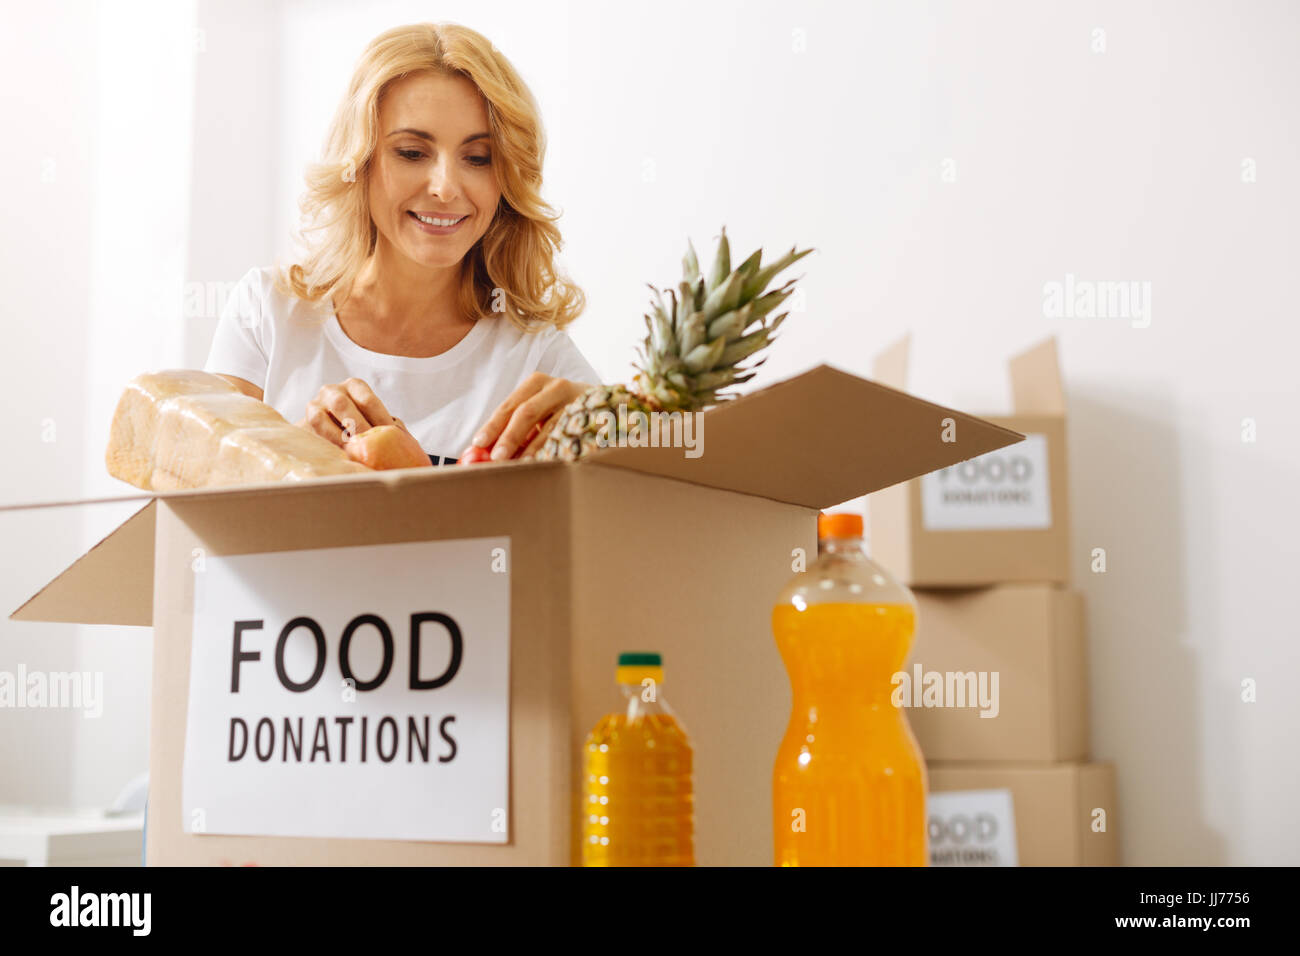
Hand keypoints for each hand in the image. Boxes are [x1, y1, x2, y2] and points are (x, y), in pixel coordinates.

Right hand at [296, 377, 398, 447]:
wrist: (329, 429)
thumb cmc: (360, 425)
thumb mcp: (372, 419)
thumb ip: (385, 425)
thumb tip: (405, 441)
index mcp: (354, 386)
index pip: (368, 400)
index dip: (380, 419)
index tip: (392, 437)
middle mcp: (332, 391)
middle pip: (343, 406)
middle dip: (357, 427)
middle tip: (371, 445)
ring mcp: (315, 404)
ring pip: (321, 419)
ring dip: (338, 437)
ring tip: (354, 451)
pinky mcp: (304, 422)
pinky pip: (311, 432)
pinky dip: (326, 443)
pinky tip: (341, 454)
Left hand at [470, 373, 588, 460]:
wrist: (610, 405)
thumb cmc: (564, 412)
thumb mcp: (540, 412)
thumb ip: (515, 429)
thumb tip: (483, 453)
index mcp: (537, 383)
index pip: (510, 405)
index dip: (493, 425)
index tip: (478, 444)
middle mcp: (556, 386)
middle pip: (527, 412)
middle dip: (509, 437)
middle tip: (496, 458)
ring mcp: (577, 400)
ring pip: (550, 426)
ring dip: (532, 449)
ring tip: (518, 465)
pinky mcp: (593, 415)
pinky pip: (570, 435)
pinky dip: (555, 450)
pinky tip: (546, 463)